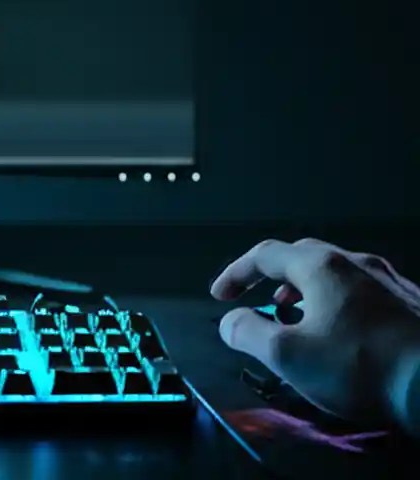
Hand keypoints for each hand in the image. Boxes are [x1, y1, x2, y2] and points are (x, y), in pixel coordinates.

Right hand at [211, 238, 419, 430]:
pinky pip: (366, 292)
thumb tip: (230, 322)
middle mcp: (357, 265)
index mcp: (321, 268)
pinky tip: (346, 332)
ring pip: (339, 274)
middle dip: (276, 277)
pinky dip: (342, 303)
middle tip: (263, 301)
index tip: (222, 295)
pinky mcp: (413, 306)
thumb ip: (248, 333)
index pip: (265, 255)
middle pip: (304, 257)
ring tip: (302, 318)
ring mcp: (390, 283)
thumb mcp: (287, 355)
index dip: (236, 273)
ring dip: (310, 290)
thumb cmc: (361, 366)